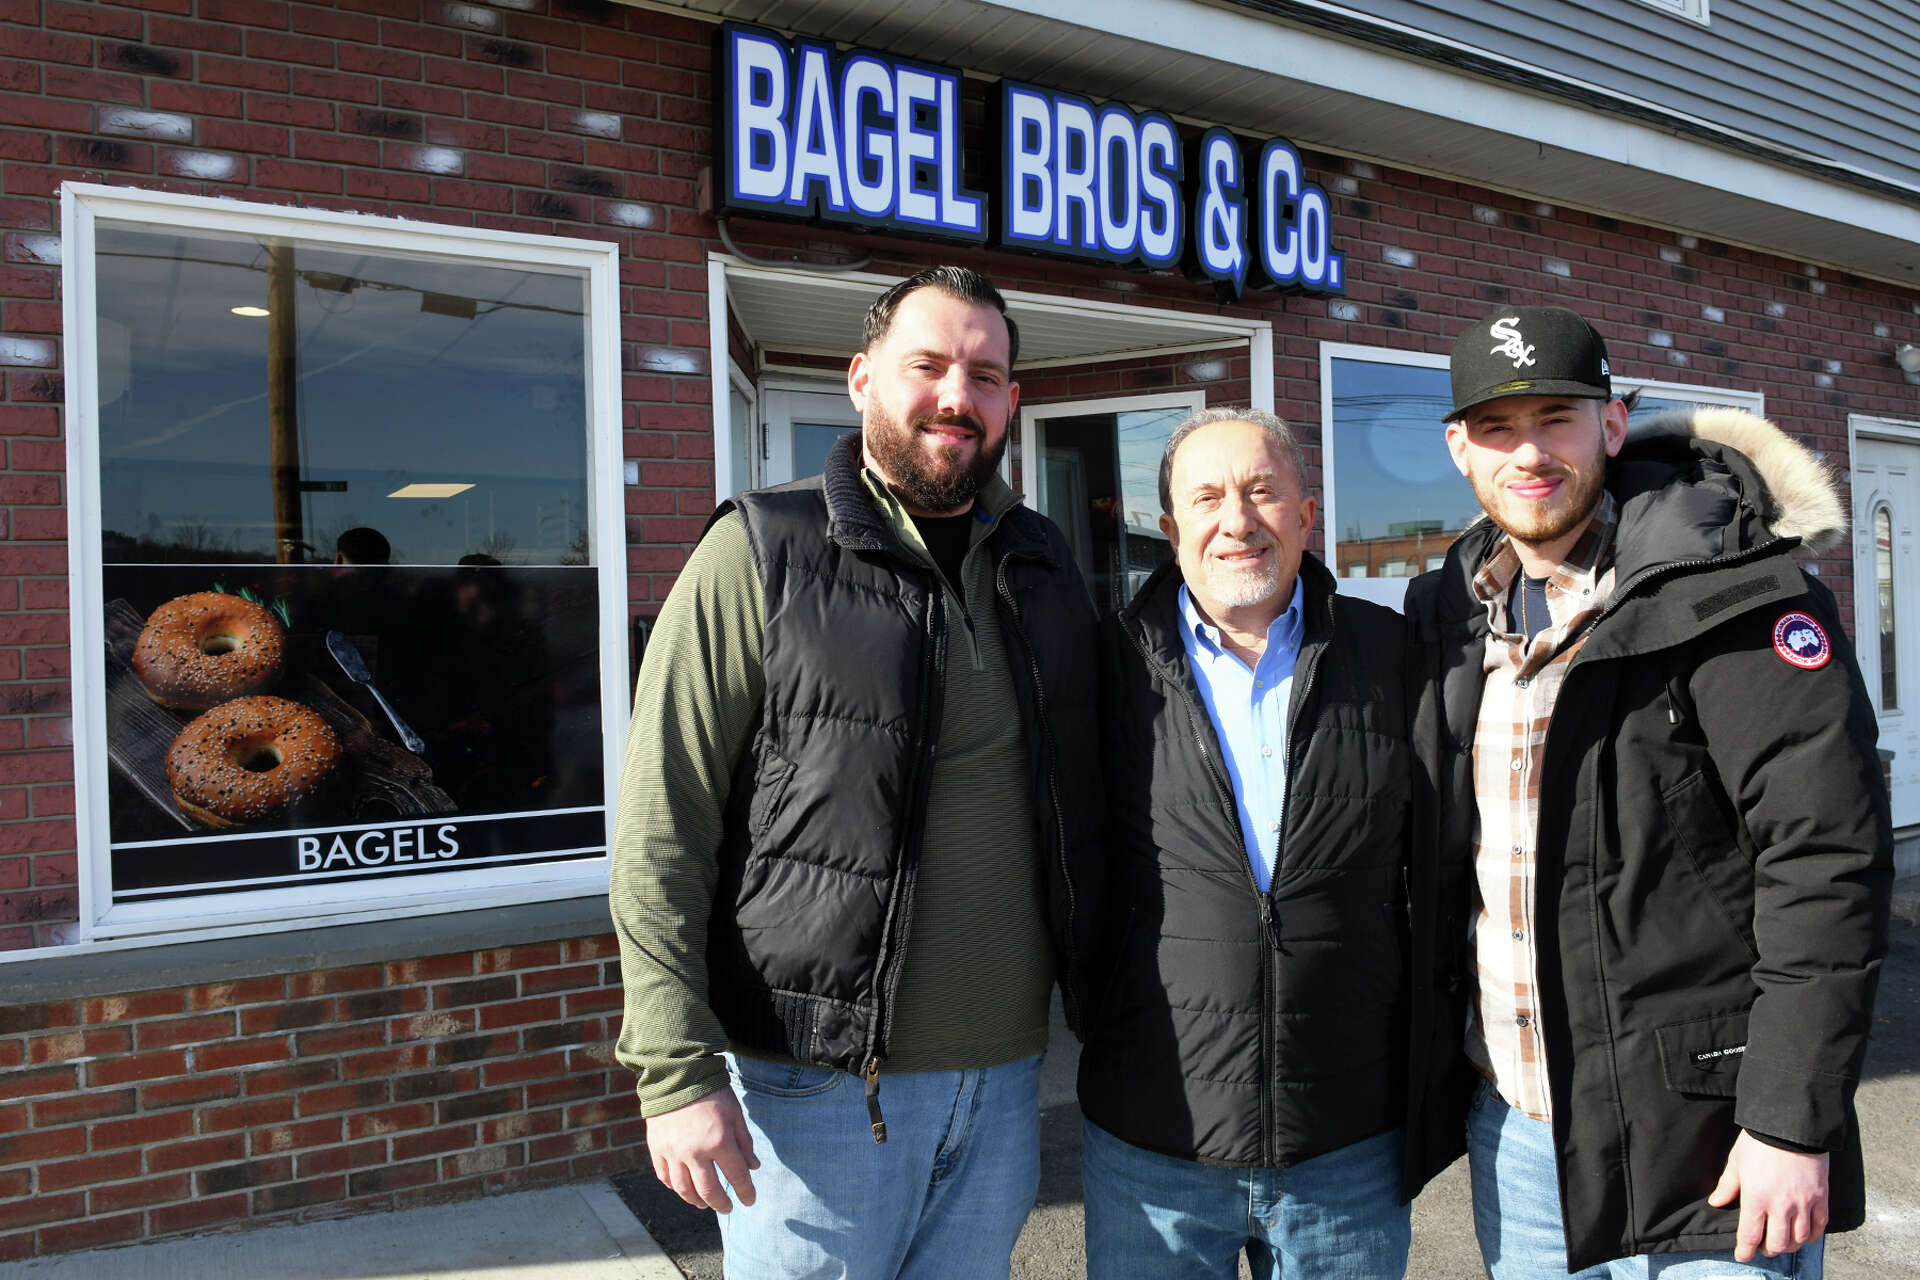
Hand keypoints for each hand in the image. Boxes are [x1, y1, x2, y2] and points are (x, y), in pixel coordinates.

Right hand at [647, 1086, 759, 1212]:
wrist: (677, 1074)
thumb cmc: (711, 1092)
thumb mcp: (735, 1113)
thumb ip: (744, 1142)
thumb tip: (753, 1168)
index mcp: (719, 1141)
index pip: (736, 1176)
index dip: (745, 1192)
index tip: (750, 1201)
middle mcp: (695, 1152)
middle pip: (709, 1190)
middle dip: (721, 1204)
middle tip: (727, 1209)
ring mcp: (673, 1152)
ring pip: (685, 1189)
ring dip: (696, 1201)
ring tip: (704, 1204)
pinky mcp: (657, 1148)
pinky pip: (665, 1177)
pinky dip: (675, 1187)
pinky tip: (683, 1189)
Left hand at [1708, 1130, 1829, 1260]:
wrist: (1791, 1126)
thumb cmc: (1759, 1142)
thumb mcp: (1736, 1162)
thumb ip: (1727, 1185)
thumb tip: (1716, 1202)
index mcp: (1756, 1199)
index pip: (1750, 1235)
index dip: (1745, 1251)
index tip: (1742, 1256)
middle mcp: (1781, 1207)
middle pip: (1777, 1243)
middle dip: (1769, 1249)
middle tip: (1763, 1247)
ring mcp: (1804, 1203)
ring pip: (1800, 1239)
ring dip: (1790, 1245)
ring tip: (1783, 1241)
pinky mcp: (1821, 1197)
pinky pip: (1820, 1225)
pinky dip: (1812, 1235)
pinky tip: (1805, 1235)